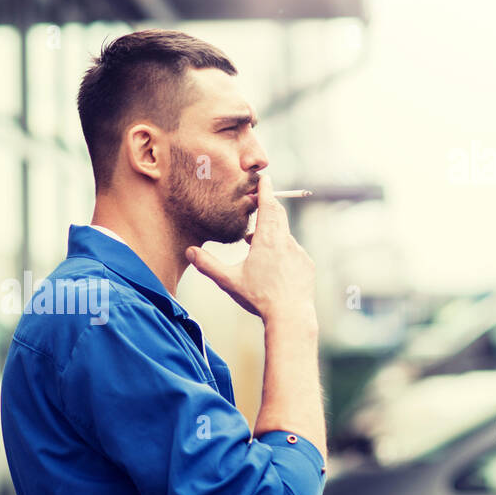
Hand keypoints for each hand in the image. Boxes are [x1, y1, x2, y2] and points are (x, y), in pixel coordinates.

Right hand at [185, 174, 317, 330]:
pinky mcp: (306, 265)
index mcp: (268, 239)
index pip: (268, 204)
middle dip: (268, 207)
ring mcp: (299, 253)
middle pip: (278, 215)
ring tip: (254, 243)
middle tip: (256, 205)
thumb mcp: (229, 280)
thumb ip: (208, 264)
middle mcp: (286, 241)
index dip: (265, 190)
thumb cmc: (259, 297)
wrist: (291, 316)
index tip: (264, 178)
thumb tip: (189, 251)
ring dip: (271, 233)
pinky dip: (282, 251)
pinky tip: (272, 266)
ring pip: (284, 235)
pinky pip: (293, 251)